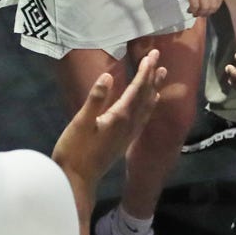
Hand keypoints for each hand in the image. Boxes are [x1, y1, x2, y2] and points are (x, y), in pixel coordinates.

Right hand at [52, 50, 164, 182]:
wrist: (77, 179)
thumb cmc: (74, 150)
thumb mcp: (81, 122)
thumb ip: (95, 99)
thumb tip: (108, 76)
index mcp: (120, 117)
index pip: (136, 89)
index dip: (144, 71)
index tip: (152, 55)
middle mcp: (129, 124)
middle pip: (145, 96)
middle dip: (151, 76)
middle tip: (158, 57)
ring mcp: (128, 134)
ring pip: (147, 107)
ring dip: (153, 89)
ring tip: (161, 75)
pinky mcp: (124, 140)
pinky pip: (143, 117)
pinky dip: (149, 106)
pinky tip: (151, 102)